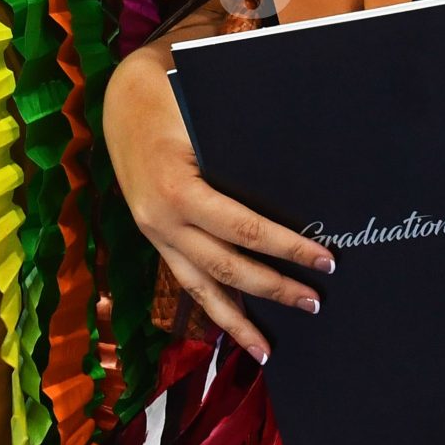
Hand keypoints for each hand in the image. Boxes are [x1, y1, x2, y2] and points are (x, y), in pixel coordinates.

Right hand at [101, 45, 332, 360]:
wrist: (120, 99)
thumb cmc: (172, 93)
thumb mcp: (204, 110)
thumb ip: (243, 141)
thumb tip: (296, 162)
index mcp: (177, 188)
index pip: (244, 229)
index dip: (288, 247)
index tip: (325, 259)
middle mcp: (161, 219)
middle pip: (227, 267)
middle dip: (274, 288)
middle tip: (316, 302)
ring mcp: (155, 234)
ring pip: (201, 289)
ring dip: (238, 321)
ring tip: (268, 352)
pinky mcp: (156, 239)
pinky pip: (187, 281)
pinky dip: (212, 308)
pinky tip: (234, 331)